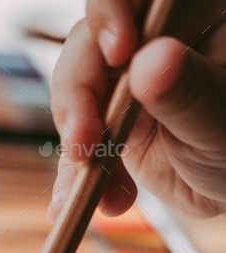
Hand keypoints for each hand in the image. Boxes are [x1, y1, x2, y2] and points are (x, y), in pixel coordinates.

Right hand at [48, 0, 225, 220]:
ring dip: (74, 145)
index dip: (112, 12)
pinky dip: (72, 176)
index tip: (118, 54)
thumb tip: (149, 61)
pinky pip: (75, 140)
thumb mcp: (220, 121)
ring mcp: (123, 80)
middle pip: (89, 44)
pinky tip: (81, 204)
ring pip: (74, 93)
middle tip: (84, 143)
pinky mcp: (105, 120)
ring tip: (90, 188)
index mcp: (188, 14)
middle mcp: (149, 38)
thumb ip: (188, 92)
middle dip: (78, 96)